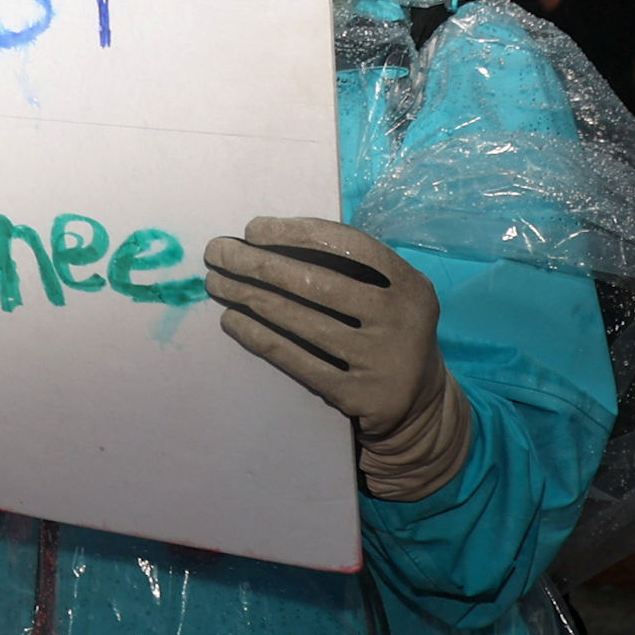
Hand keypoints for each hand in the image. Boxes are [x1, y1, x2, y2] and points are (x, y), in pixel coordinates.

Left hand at [204, 218, 473, 501]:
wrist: (418, 405)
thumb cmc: (386, 331)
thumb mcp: (389, 294)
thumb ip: (350, 267)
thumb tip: (270, 239)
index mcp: (409, 285)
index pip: (349, 246)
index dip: (297, 233)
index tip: (254, 229)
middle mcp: (398, 319)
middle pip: (316, 282)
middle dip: (258, 263)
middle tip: (217, 252)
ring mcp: (379, 359)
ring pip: (301, 320)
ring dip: (249, 297)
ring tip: (216, 283)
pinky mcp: (356, 394)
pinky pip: (296, 359)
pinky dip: (258, 337)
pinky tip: (232, 320)